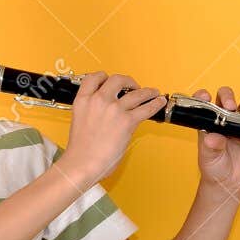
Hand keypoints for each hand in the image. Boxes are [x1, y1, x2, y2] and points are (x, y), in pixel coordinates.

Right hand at [57, 71, 166, 186]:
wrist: (82, 163)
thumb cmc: (80, 151)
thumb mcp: (79, 122)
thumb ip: (92, 113)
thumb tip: (105, 116)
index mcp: (83, 100)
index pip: (94, 78)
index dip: (104, 76)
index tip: (110, 79)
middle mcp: (99, 100)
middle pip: (117, 79)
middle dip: (128, 81)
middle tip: (133, 87)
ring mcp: (114, 109)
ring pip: (136, 93)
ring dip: (147, 92)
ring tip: (153, 93)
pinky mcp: (127, 121)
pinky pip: (146, 108)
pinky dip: (156, 104)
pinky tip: (159, 102)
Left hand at [194, 86, 239, 199]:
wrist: (230, 183)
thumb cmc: (214, 169)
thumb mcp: (209, 158)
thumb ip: (211, 147)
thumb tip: (213, 137)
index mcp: (209, 123)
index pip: (204, 104)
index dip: (204, 96)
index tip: (205, 96)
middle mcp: (224, 121)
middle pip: (226, 98)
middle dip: (228, 97)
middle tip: (230, 106)